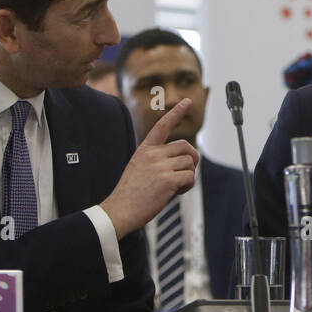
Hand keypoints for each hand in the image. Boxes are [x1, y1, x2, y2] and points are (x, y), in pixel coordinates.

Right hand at [100, 98, 199, 237]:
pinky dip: (188, 186)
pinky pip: (190, 177)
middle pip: (186, 146)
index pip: (162, 126)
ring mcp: (160, 167)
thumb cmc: (130, 193)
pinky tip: (176, 192)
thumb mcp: (139, 167)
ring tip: (177, 186)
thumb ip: (157, 159)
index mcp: (145, 149)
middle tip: (186, 172)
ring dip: (189, 175)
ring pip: (190, 162)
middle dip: (192, 158)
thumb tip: (183, 158)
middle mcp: (152, 154)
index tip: (187, 101)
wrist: (119, 210)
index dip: (176, 112)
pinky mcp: (167, 180)